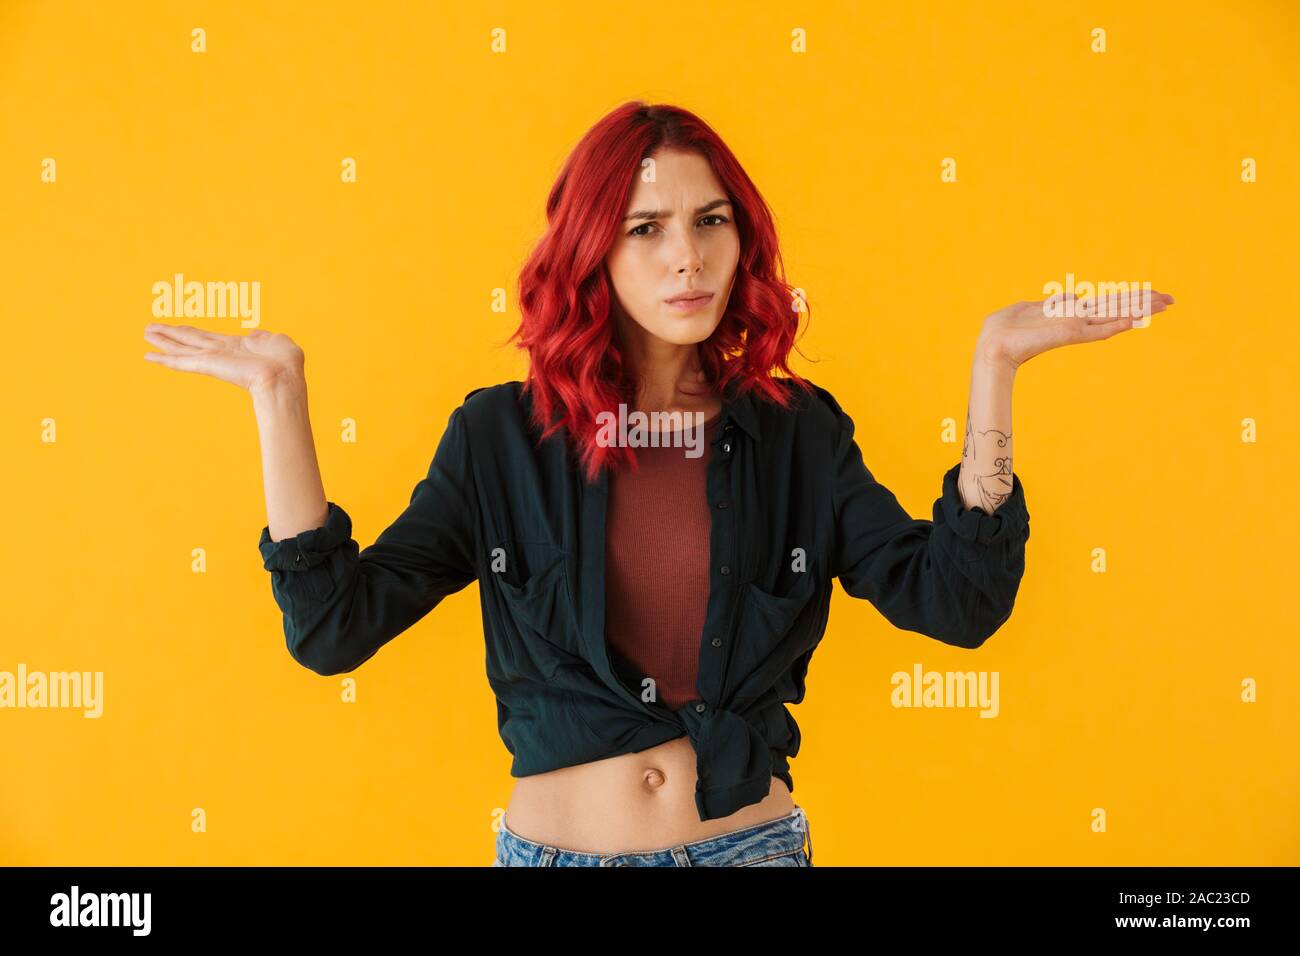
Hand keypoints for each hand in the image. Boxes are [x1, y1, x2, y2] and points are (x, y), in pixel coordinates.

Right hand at [142, 323, 304, 392]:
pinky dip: (164, 359)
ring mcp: (212, 359)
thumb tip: (255, 333)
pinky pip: (181, 362)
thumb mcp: (276, 341)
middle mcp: (221, 353)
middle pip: (189, 341)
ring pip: (182, 348)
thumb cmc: (286, 362)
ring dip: (163, 341)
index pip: (208, 338)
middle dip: (171, 335)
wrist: (284, 377)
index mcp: (236, 346)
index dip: (192, 333)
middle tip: (150, 329)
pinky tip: (148, 356)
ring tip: (146, 334)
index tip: (179, 329)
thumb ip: (263, 336)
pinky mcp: (207, 365)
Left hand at [977, 289, 1175, 371]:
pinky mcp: (1067, 334)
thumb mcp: (1032, 308)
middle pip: (1117, 308)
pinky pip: (1096, 329)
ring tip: (1164, 305)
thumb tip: (1074, 296)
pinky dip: (1115, 324)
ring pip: (1114, 315)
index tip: (1153, 294)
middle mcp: (1077, 320)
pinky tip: (1135, 320)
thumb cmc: (1005, 329)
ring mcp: (1074, 327)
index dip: (1130, 298)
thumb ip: (1054, 303)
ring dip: (1139, 309)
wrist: (992, 345)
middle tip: (1172, 300)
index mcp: (1071, 313)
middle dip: (1144, 303)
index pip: (1107, 303)